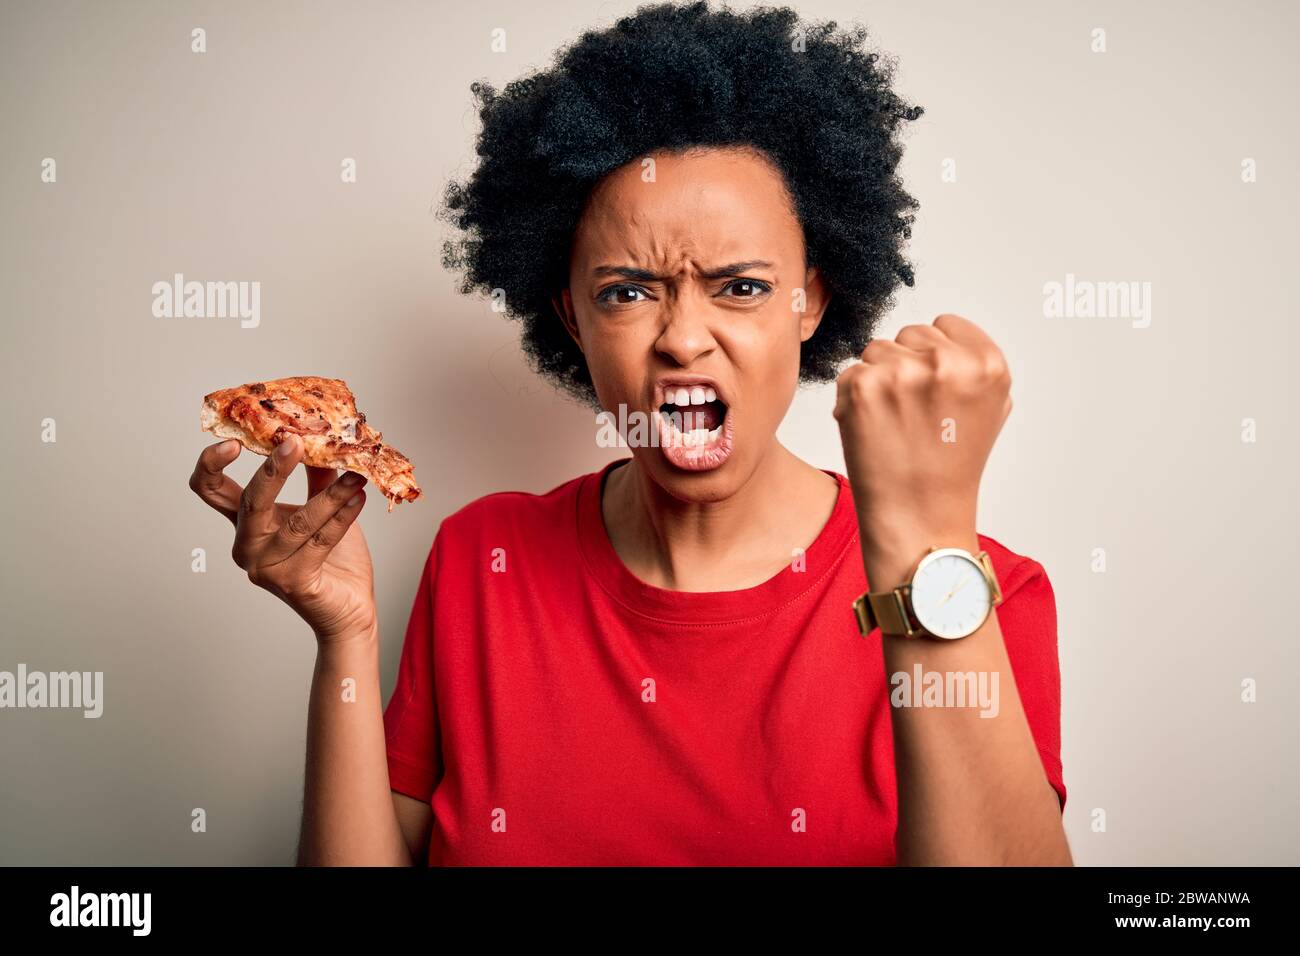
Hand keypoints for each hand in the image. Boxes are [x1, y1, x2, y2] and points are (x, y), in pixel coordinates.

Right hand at [188, 434, 377, 643]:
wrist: (347, 608)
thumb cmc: (331, 559)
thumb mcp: (319, 508)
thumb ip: (316, 476)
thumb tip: (320, 435)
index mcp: (245, 523)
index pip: (209, 489)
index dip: (211, 464)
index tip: (234, 440)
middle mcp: (247, 546)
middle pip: (250, 501)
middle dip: (273, 470)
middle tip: (296, 441)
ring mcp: (266, 567)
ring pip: (297, 521)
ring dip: (331, 494)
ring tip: (355, 475)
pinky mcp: (293, 582)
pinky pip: (320, 540)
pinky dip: (342, 516)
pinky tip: (358, 497)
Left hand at [833, 314, 1011, 569]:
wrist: (919, 516)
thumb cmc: (950, 467)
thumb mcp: (992, 410)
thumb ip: (974, 365)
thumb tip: (946, 336)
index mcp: (987, 364)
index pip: (946, 324)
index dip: (935, 355)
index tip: (934, 387)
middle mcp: (947, 363)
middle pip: (910, 334)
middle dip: (907, 366)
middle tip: (912, 412)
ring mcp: (902, 373)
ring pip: (876, 350)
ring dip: (878, 379)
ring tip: (894, 422)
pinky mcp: (862, 387)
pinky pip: (850, 373)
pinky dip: (853, 398)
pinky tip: (872, 428)